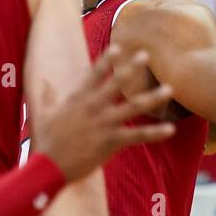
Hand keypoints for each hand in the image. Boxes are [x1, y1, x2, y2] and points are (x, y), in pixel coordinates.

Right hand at [30, 46, 176, 181]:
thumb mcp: (45, 115)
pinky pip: (138, 135)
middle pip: (117, 82)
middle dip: (132, 68)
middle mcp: (94, 106)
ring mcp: (104, 123)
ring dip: (154, 97)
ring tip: (170, 89)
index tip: (119, 47)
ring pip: (134, 106)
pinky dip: (155, 133)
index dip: (107, 59)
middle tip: (146, 55)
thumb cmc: (47, 141)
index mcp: (79, 98)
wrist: (48, 167)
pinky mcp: (111, 141)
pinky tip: (170, 130)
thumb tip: (45, 81)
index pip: (95, 73)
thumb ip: (48, 96)